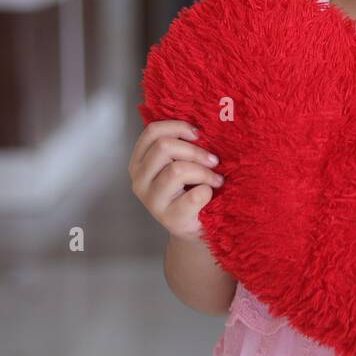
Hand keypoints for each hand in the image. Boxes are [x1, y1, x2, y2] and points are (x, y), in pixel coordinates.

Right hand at [128, 120, 223, 242]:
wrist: (195, 228)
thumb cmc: (188, 190)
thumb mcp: (178, 164)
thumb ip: (179, 147)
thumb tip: (200, 127)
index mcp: (139, 162)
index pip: (152, 132)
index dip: (178, 127)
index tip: (198, 134)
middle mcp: (139, 181)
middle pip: (164, 147)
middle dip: (195, 151)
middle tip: (214, 161)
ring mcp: (152, 201)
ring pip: (177, 170)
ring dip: (204, 172)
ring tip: (216, 180)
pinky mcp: (170, 219)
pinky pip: (195, 195)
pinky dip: (208, 190)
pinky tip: (210, 195)